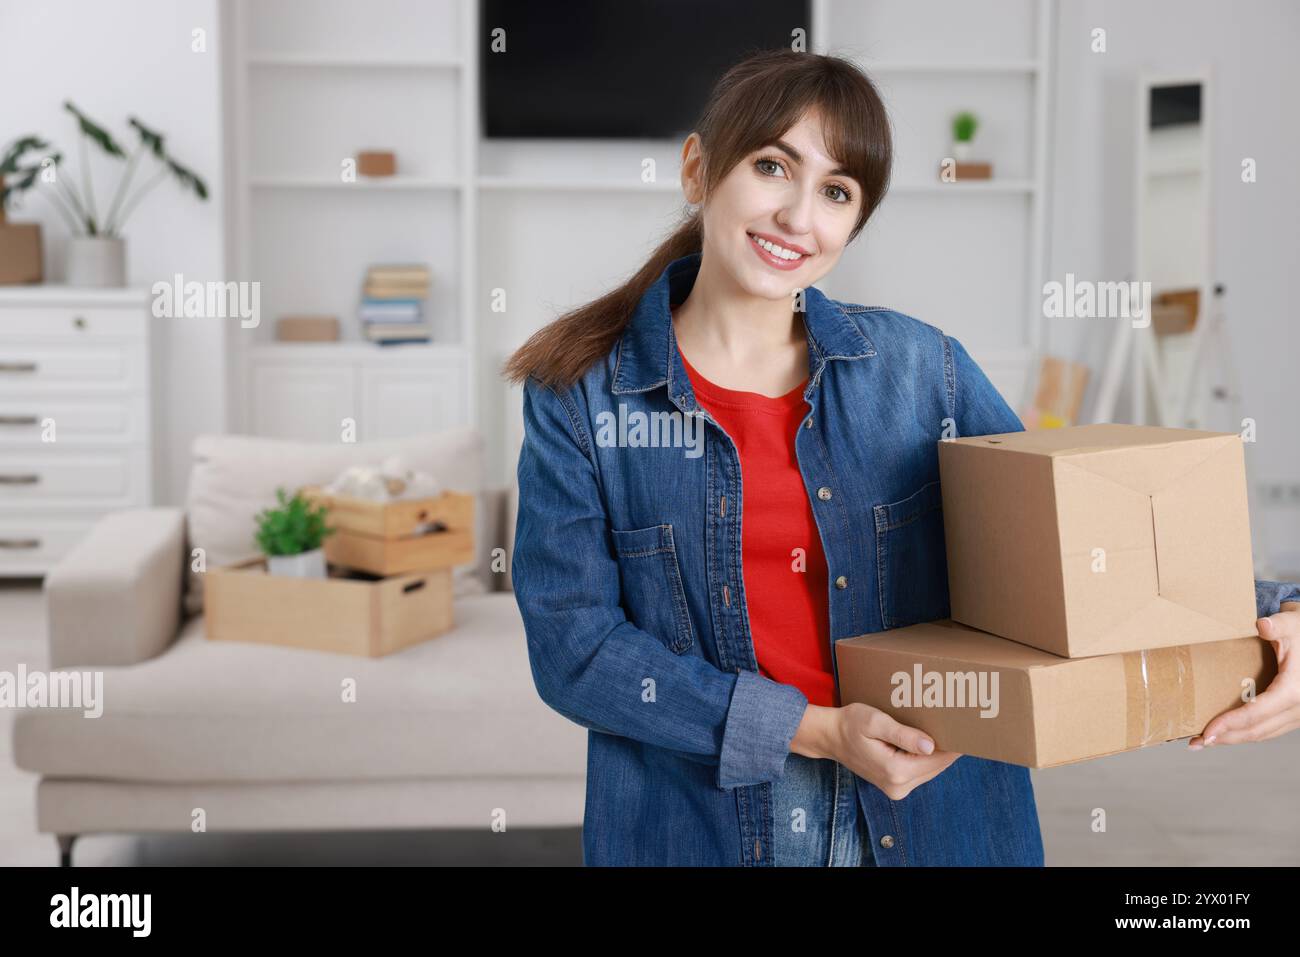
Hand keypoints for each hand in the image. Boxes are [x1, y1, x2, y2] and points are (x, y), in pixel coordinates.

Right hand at [792, 702, 960, 799]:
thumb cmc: (850, 724)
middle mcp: (898, 786)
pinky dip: (926, 758)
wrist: (830, 737)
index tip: (965, 728)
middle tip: (958, 725)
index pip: (937, 759)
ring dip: (937, 753)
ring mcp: (896, 789)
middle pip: (937, 766)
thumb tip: (931, 746)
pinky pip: (920, 771)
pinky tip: (926, 741)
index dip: (953, 743)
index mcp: (896, 771)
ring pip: (930, 770)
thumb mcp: (875, 722)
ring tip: (944, 729)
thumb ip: (903, 735)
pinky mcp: (895, 786)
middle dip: (947, 747)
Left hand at [1189, 601, 1299, 748]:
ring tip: (1205, 740)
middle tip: (1196, 742)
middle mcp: (1299, 708)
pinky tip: (1227, 732)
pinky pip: (1269, 729)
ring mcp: (1299, 715)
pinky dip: (1247, 732)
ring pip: (1263, 733)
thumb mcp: (1291, 625)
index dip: (1230, 724)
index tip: (1206, 732)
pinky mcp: (1295, 715)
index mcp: (1294, 690)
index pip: (1256, 714)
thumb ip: (1277, 625)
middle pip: (1257, 730)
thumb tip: (1263, 625)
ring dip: (1234, 738)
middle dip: (1225, 737)